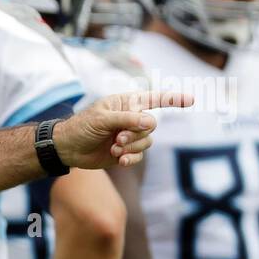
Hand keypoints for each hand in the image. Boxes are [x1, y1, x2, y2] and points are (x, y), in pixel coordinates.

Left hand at [55, 91, 192, 169]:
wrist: (68, 149)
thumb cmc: (81, 127)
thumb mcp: (102, 119)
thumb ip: (127, 119)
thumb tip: (152, 122)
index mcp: (127, 103)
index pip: (154, 98)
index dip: (173, 99)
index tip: (191, 100)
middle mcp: (132, 118)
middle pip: (151, 125)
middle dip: (136, 134)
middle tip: (117, 138)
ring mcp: (130, 136)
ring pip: (147, 142)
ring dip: (132, 147)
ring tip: (114, 148)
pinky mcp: (126, 152)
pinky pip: (139, 156)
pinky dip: (130, 158)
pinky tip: (118, 160)